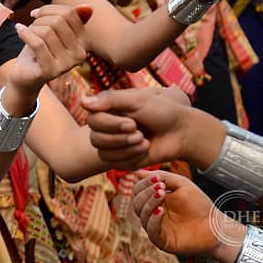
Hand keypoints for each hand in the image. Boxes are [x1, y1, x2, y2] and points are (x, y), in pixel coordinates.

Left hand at [8, 4, 92, 99]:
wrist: (26, 74)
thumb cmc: (40, 48)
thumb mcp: (54, 30)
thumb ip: (70, 18)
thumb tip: (88, 6)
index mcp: (85, 41)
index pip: (70, 14)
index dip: (49, 9)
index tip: (36, 14)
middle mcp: (80, 54)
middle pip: (58, 22)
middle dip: (40, 20)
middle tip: (31, 26)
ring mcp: (67, 64)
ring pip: (47, 32)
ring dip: (32, 29)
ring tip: (26, 33)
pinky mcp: (51, 71)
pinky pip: (37, 44)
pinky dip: (25, 33)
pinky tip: (19, 30)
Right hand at [81, 88, 195, 166]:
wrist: (181, 132)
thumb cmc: (161, 112)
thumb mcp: (137, 100)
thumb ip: (109, 99)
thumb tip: (82, 101)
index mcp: (108, 110)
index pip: (92, 120)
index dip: (110, 124)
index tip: (132, 122)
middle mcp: (107, 127)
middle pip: (95, 138)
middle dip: (120, 138)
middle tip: (140, 132)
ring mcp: (113, 144)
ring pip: (102, 153)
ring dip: (127, 148)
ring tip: (144, 141)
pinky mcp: (121, 160)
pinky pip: (115, 163)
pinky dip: (132, 156)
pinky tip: (145, 149)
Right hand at [133, 170, 245, 261]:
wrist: (216, 225)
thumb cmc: (199, 204)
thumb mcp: (181, 184)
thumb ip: (162, 176)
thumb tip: (137, 172)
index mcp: (154, 201)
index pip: (138, 191)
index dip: (144, 183)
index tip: (157, 178)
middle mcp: (152, 214)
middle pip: (136, 203)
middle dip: (146, 192)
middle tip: (160, 186)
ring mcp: (156, 228)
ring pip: (142, 215)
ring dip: (149, 202)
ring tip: (162, 194)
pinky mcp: (162, 241)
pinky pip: (151, 230)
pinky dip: (154, 219)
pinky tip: (161, 210)